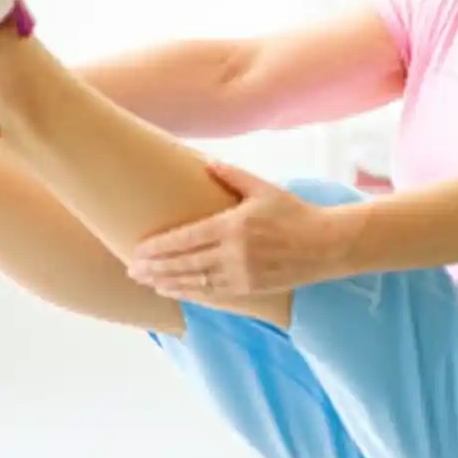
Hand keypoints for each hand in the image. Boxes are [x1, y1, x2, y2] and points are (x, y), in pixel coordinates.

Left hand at [128, 162, 352, 297]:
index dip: (158, 248)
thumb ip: (233, 175)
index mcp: (233, 226)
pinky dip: (189, 293)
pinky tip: (173, 292)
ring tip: (145, 283)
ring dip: (167, 283)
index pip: (185, 239)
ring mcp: (241, 275)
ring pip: (195, 282)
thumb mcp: (264, 188)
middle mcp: (234, 254)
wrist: (326, 245)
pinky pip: (212, 295)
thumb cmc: (295, 212)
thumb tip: (208, 162)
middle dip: (155, 268)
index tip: (136, 251)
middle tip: (131, 270)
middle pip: (184, 264)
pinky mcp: (250, 289)